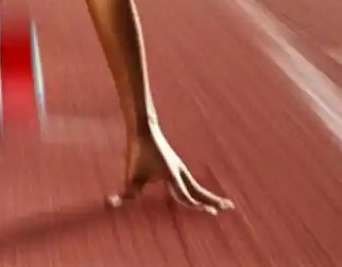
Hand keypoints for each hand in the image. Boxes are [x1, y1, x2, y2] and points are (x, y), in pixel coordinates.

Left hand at [109, 128, 234, 214]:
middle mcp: (180, 172)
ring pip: (196, 186)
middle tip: (229, 207)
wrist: (144, 129)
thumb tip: (112, 203)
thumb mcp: (132, 174)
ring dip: (207, 195)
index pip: (187, 196)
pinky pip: (189, 181)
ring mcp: (179, 168)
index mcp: (173, 177)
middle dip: (213, 200)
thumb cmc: (138, 152)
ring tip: (219, 202)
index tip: (210, 212)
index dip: (196, 206)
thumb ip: (127, 192)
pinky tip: (197, 192)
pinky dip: (197, 189)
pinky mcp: (174, 164)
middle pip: (199, 191)